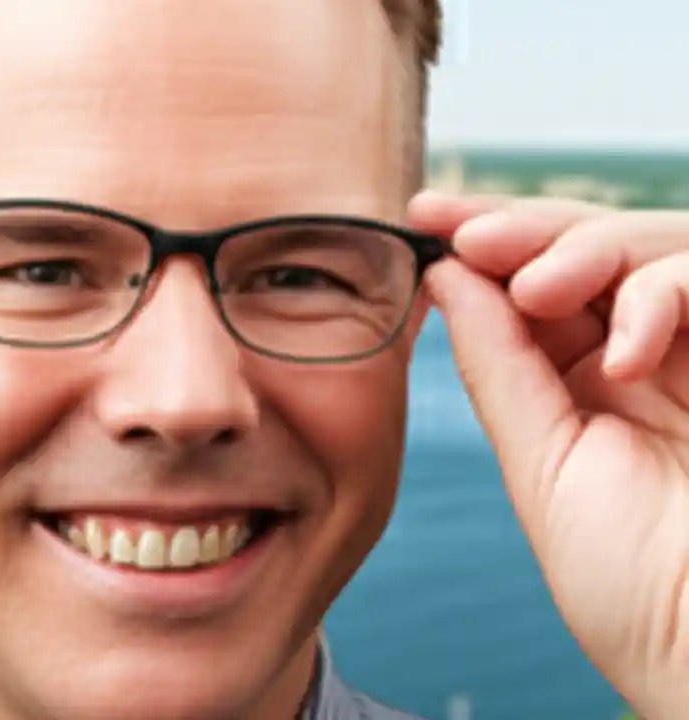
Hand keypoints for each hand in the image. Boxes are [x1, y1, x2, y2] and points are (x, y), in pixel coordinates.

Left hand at [408, 190, 688, 718]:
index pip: (535, 281)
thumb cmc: (633, 581)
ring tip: (534, 286)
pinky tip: (630, 354)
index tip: (422, 216)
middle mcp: (649, 355)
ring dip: (586, 248)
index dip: (484, 239)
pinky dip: (665, 296)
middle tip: (467, 233)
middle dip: (525, 228)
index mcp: (588, 382)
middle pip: (591, 246)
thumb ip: (502, 366)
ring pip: (653, 242)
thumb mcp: (544, 463)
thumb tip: (445, 277)